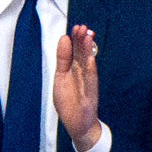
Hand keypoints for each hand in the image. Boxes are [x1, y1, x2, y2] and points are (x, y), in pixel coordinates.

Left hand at [54, 24, 100, 151]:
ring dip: (88, 51)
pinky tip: (90, 60)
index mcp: (76, 70)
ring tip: (88, 37)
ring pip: (88, 65)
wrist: (79, 125)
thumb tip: (64, 39)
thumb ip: (63, 59)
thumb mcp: (61, 77)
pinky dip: (90, 71)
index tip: (76, 26)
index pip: (77, 51)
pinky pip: (90, 82)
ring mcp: (87, 85)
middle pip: (83, 55)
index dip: (76, 39)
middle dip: (82, 41)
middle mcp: (83, 75)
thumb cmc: (70, 101)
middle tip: (82, 27)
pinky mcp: (88, 96)